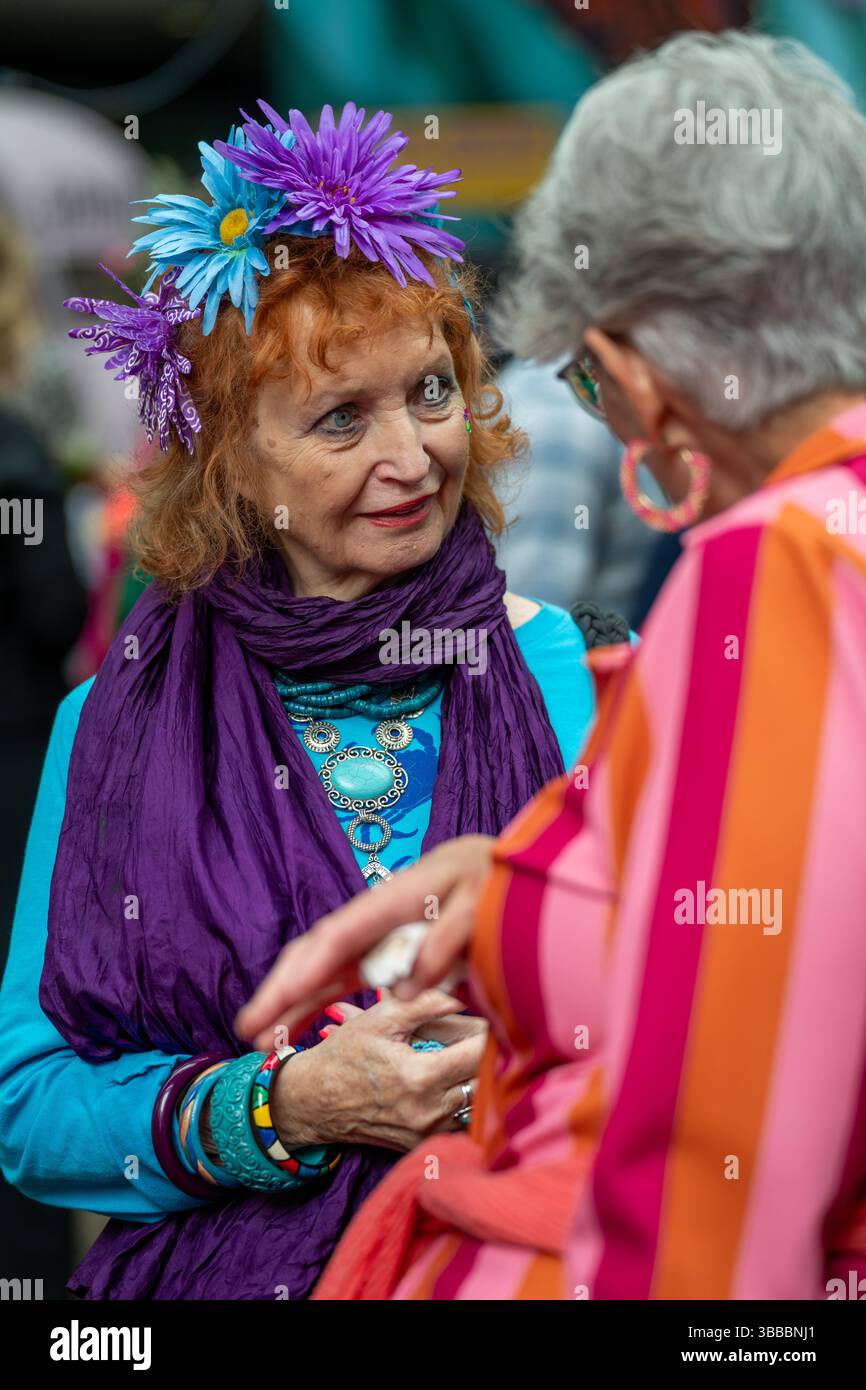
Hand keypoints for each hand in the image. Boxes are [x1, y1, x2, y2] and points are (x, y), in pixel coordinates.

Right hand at [235, 834, 494, 1050]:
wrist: (497, 870)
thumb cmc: (493, 885)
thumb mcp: (479, 908)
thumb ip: (445, 943)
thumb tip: (402, 990)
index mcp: (392, 901)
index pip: (339, 937)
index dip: (307, 969)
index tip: (279, 1000)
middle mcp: (372, 919)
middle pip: (316, 953)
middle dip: (281, 991)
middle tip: (248, 1029)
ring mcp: (374, 937)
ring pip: (321, 970)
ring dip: (290, 1002)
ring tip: (260, 1040)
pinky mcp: (382, 952)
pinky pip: (339, 978)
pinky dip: (314, 1001)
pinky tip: (294, 1025)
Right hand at [268, 990, 485, 1151]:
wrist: (314, 1101)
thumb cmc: (344, 1054)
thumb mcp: (379, 1019)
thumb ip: (423, 1003)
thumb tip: (461, 998)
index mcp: (420, 1077)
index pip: (480, 1054)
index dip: (490, 1033)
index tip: (491, 1019)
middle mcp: (429, 1111)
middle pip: (485, 1079)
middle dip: (488, 1055)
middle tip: (483, 1034)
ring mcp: (428, 1132)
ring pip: (476, 1102)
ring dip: (478, 1078)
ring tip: (467, 1056)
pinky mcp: (424, 1143)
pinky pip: (460, 1119)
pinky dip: (463, 1099)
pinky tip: (454, 1080)